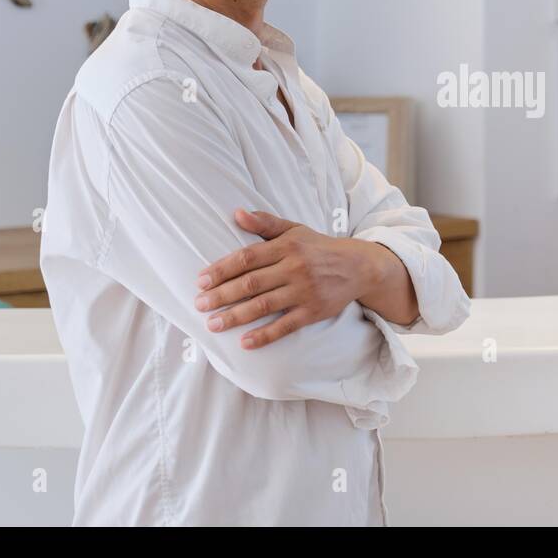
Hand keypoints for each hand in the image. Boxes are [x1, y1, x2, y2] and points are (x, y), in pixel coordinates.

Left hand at [194, 209, 381, 348]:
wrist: (359, 266)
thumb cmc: (319, 247)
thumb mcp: (295, 230)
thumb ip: (265, 224)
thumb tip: (236, 214)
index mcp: (287, 247)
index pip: (247, 257)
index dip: (222, 269)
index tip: (201, 281)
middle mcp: (294, 268)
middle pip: (251, 283)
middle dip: (222, 295)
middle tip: (199, 305)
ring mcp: (304, 291)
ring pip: (263, 305)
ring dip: (235, 316)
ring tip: (213, 325)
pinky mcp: (313, 312)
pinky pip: (285, 326)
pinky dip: (264, 335)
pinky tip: (245, 343)